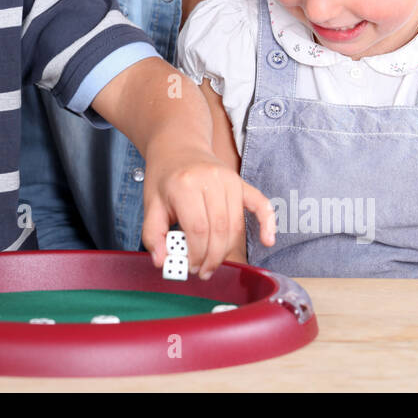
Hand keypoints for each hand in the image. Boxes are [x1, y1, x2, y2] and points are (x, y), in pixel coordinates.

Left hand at [142, 148, 275, 279]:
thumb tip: (161, 262)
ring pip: (236, 224)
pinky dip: (267, 223)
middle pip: (219, 229)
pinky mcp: (240, 181)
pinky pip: (260, 203)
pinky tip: (267, 240)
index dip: (196, 254)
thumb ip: (152, 234)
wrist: (178, 146)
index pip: (197, 228)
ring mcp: (229, 179)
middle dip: (213, 257)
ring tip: (214, 263)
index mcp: (185, 185)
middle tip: (204, 272)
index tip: (191, 267)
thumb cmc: (164, 176)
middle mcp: (210, 180)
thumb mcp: (151, 203)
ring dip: (227, 249)